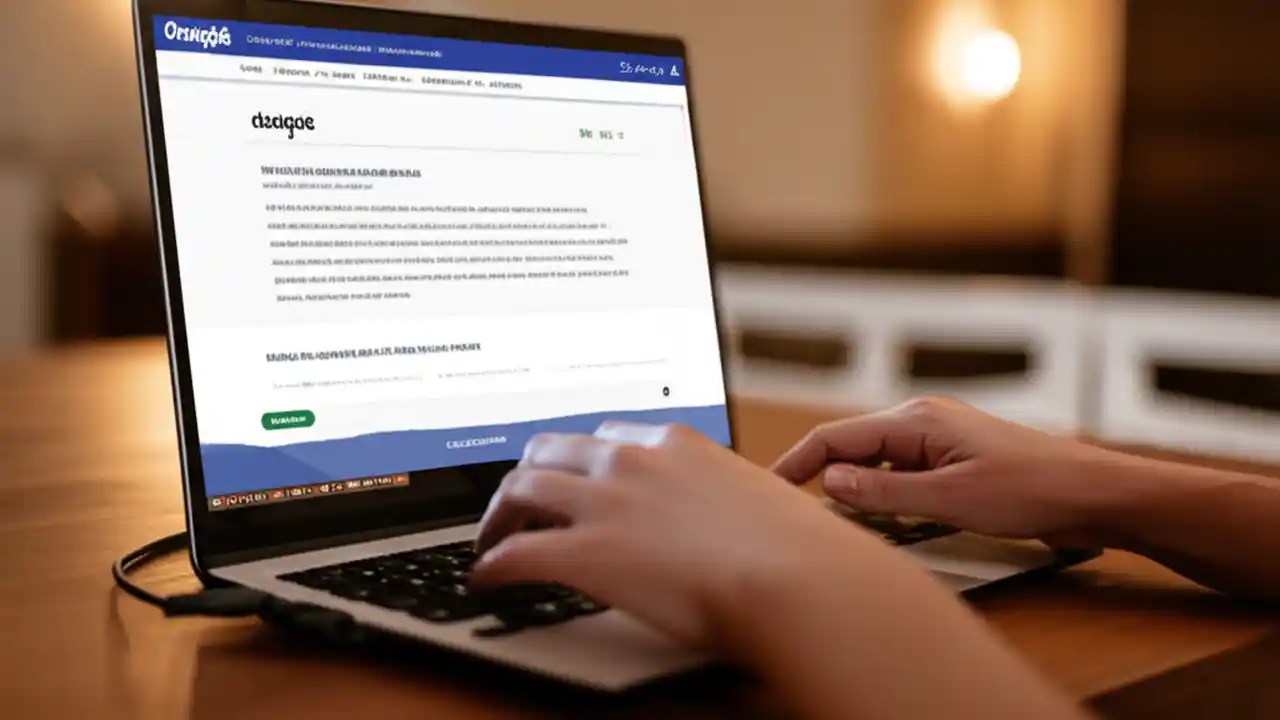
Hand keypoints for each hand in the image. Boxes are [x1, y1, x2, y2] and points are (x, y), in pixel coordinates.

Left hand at [471, 422, 894, 650]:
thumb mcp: (756, 501)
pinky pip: (515, 552)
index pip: (606, 438)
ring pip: (521, 488)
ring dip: (499, 513)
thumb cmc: (794, 550)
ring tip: (492, 538)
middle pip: (550, 450)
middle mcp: (631, 462)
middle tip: (519, 503)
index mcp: (674, 444)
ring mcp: (605, 502)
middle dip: (528, 475)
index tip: (574, 475)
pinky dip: (493, 563)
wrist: (794, 578)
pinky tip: (488, 578)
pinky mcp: (586, 553)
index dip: (581, 460)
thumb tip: (726, 522)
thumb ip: (723, 500)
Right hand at [772, 397, 1123, 546]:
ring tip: (836, 524)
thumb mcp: (950, 498)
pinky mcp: (955, 463)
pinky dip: (884, 496)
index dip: (797, 462)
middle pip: (852, 447)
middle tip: (795, 512)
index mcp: (917, 420)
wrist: (1092, 495)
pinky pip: (901, 475)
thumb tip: (832, 484)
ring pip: (876, 464)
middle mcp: (924, 422)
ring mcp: (940, 442)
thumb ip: (884, 492)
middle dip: (821, 477)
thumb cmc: (1034, 489)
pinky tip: (884, 521)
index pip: (836, 437)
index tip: (769, 486)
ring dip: (856, 491)